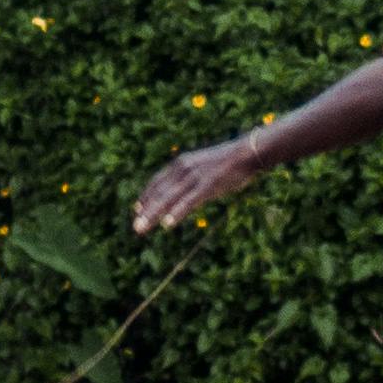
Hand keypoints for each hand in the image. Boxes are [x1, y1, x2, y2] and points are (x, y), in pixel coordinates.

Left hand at [132, 135, 247, 234]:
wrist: (246, 153)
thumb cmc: (226, 163)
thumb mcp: (202, 166)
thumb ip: (190, 176)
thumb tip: (183, 189)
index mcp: (181, 163)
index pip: (157, 181)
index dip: (146, 196)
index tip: (137, 209)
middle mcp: (183, 169)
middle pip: (159, 192)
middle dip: (146, 211)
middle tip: (136, 228)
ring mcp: (195, 177)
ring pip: (169, 198)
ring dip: (153, 215)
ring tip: (142, 228)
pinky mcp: (207, 185)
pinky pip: (188, 201)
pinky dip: (176, 212)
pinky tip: (167, 224)